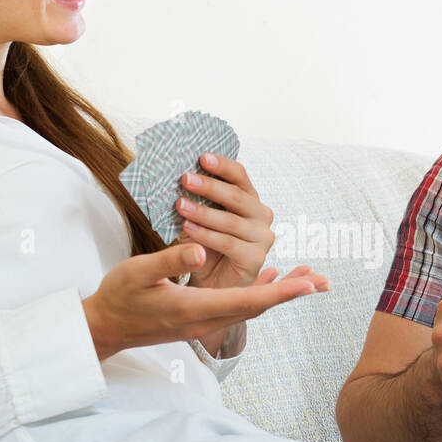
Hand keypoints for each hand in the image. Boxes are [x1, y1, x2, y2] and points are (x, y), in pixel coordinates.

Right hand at [83, 241, 327, 358]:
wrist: (105, 327)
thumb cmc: (118, 296)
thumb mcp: (138, 272)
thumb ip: (171, 261)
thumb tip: (202, 253)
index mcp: (195, 309)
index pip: (247, 302)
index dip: (280, 293)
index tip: (308, 285)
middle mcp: (205, 320)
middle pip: (258, 308)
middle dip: (291, 294)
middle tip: (323, 281)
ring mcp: (203, 323)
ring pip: (251, 308)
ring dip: (279, 294)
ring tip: (307, 279)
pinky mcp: (200, 320)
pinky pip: (238, 307)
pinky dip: (259, 294)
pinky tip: (271, 280)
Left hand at [175, 153, 316, 292]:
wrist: (210, 284)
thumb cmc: (204, 247)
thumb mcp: (199, 218)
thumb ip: (197, 199)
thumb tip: (179, 177)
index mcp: (250, 200)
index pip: (240, 177)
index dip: (223, 166)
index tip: (202, 157)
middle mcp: (261, 216)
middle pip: (238, 197)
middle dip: (210, 186)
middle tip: (185, 178)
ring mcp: (262, 238)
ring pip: (232, 221)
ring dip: (204, 212)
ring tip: (180, 205)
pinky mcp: (256, 259)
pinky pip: (229, 243)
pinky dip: (206, 235)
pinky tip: (187, 228)